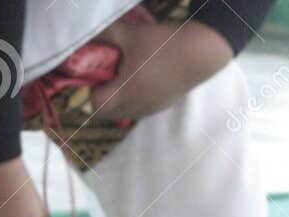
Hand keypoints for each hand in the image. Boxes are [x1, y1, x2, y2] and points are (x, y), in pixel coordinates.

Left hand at [90, 15, 231, 121]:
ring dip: (119, 97)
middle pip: (106, 112)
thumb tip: (88, 32)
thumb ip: (107, 33)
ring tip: (130, 74)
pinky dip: (135, 97)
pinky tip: (145, 76)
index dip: (93, 89)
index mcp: (124, 93)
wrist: (200, 52)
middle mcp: (134, 108)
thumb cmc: (163, 43)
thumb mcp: (132, 34)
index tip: (101, 73)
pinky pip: (139, 108)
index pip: (95, 104)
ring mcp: (148, 110)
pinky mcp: (160, 107)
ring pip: (123, 112)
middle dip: (104, 95)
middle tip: (112, 73)